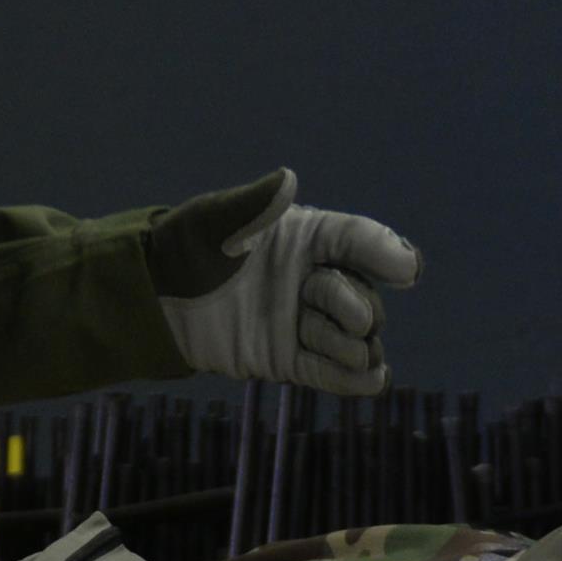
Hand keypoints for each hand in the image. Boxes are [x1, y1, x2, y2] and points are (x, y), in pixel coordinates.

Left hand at [159, 203, 421, 396]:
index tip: (407, 270)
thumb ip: (252, 205)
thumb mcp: (214, 220)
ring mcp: (305, 322)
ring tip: (332, 341)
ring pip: (353, 339)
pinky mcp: (288, 360)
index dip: (385, 253)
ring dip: (351, 344)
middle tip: (312, 298)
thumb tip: (286, 180)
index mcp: (308, 238)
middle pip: (362, 297)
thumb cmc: (185, 247)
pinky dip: (352, 378)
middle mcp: (315, 280)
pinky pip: (330, 373)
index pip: (358, 241)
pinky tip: (370, 380)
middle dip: (352, 303)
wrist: (153, 297)